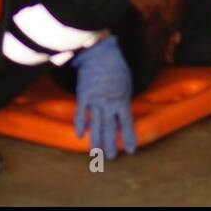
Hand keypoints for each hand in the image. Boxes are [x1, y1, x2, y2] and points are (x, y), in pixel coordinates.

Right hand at [71, 36, 136, 159]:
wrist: (99, 53)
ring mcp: (95, 99)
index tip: (131, 150)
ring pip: (95, 124)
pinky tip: (80, 136)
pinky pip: (81, 113)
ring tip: (96, 152)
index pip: (127, 122)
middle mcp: (108, 102)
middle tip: (111, 157)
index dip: (129, 137)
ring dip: (96, 139)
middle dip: (111, 143)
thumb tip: (123, 116)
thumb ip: (124, 101)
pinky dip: (80, 124)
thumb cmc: (116, 68)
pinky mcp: (83, 95)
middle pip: (110, 127)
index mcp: (122, 99)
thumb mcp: (127, 84)